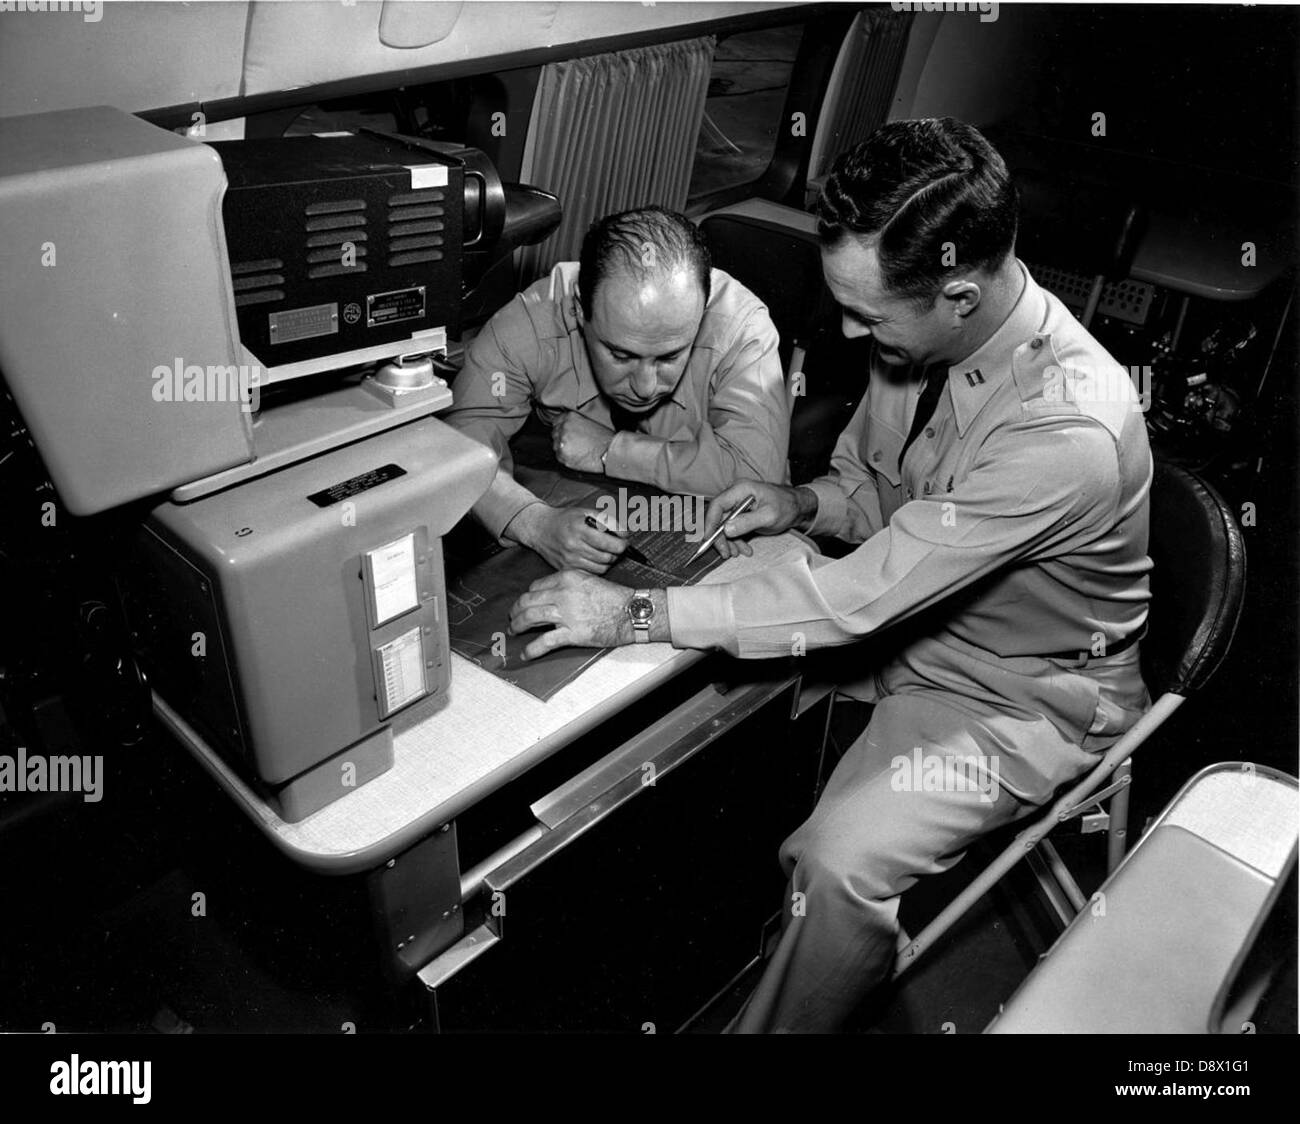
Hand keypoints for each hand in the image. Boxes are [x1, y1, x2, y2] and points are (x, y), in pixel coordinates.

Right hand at [506, 503, 626, 572]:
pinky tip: (595, 558)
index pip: (609, 543)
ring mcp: (569, 560)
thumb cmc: (565, 519)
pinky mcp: (566, 569)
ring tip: (605, 551)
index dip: (622, 544)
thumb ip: (608, 521)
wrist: (540, 529)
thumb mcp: (586, 512)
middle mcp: (574, 546)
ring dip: (608, 561)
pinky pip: (591, 573)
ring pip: (601, 568)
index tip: (624, 541)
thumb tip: (625, 534)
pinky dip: (598, 567)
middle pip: (607, 557)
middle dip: (616, 552)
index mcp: (580, 529)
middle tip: (616, 546)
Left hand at [508, 570, 631, 658]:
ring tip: (514, 631)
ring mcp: (566, 613)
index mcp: (567, 578)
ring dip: (518, 626)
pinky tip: (525, 654)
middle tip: (513, 617)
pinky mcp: (572, 633)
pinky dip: (532, 649)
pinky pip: (544, 641)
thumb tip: (554, 595)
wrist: (632, 611)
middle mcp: (563, 593)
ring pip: (530, 618)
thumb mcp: (590, 581)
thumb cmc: (616, 597)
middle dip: (516, 610)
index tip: (527, 603)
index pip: (536, 586)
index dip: (528, 596)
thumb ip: (570, 585)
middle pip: (528, 600)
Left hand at [552, 410, 614, 472]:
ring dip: (563, 448)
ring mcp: (562, 442)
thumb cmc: (604, 438)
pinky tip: (576, 456)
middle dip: (561, 438)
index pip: (556, 421)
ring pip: (555, 445)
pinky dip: (565, 457)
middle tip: (573, 443)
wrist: (610, 451)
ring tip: (576, 450)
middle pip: (554, 434)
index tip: (566, 432)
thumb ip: (575, 423)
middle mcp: (564, 428)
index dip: (561, 427)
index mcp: (570, 417)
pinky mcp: (562, 455)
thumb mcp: (589, 422)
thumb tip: (567, 428)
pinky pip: (559, 456)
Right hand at [700, 481, 815, 558]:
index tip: (709, 539)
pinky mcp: (741, 514)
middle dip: (721, 537)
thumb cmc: (786, 507)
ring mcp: (738, 505)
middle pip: (719, 517)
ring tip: (737, 553)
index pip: (717, 505)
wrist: (798, 507)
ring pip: (724, 526)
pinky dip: (736, 540)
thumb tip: (726, 529)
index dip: (710, 523)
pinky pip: (733, 528)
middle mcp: (736, 496)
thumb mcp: (769, 516)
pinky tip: (744, 549)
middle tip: (726, 553)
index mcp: (741, 490)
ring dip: (729, 542)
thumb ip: (748, 522)